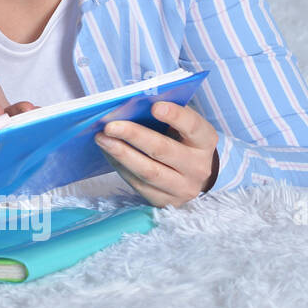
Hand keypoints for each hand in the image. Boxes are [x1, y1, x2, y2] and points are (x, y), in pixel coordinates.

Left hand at [95, 101, 219, 206]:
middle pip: (163, 150)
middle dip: (134, 136)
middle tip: (110, 126)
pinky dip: (120, 167)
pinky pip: (139, 184)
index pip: (192, 126)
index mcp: (205, 140)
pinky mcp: (165, 201)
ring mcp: (183, 187)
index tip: (154, 106)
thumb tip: (131, 105)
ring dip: (121, 154)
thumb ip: (165, 115)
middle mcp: (198, 166)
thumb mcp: (182, 126)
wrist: (193, 175)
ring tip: (102, 139)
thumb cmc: (181, 141)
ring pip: (149, 171)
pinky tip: (108, 153)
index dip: (175, 116)